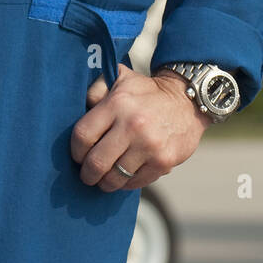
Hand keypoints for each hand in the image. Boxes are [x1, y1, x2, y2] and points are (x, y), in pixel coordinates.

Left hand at [69, 65, 212, 192]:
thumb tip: (78, 109)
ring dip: (105, 183)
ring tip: (103, 180)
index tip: (78, 155)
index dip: (75, 150)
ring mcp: (149, 146)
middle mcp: (132, 125)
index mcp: (117, 103)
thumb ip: (96, 89)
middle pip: (96, 162)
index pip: (83, 135)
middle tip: (87, 175)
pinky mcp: (163, 162)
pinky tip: (123, 177)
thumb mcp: (120, 78)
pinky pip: (135, 182)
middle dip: (87, 173)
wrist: (187, 102)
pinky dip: (126, 184)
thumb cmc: (146, 92)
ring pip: (114, 177)